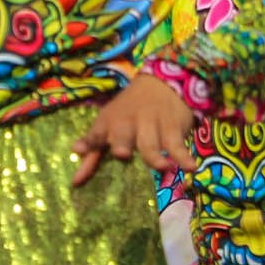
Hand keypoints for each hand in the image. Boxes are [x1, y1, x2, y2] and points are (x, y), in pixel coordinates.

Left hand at [72, 74, 196, 186]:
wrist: (161, 84)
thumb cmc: (128, 111)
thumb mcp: (108, 124)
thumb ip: (93, 149)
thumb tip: (74, 180)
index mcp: (108, 122)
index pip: (95, 132)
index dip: (88, 142)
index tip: (77, 150)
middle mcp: (127, 123)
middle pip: (122, 134)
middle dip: (121, 143)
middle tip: (122, 154)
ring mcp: (150, 124)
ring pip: (150, 142)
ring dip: (154, 155)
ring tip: (161, 168)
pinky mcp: (171, 127)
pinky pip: (177, 144)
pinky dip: (183, 156)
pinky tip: (190, 167)